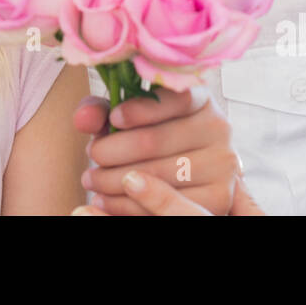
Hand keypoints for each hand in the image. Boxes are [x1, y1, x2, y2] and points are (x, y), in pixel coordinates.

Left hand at [72, 85, 240, 214]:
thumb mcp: (126, 116)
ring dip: (114, 181)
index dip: (138, 109)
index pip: (172, 98)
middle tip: (90, 156)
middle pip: (155, 141)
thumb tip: (83, 119)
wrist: (185, 171)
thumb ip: (101, 111)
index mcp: (200, 98)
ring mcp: (222, 164)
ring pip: (157, 176)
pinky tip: (106, 200)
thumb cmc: (149, 134)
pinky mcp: (219, 197)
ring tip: (92, 180)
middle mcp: (219, 128)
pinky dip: (127, 205)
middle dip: (112, 151)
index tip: (113, 118)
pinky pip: (167, 206)